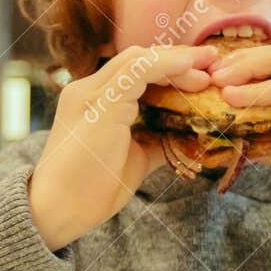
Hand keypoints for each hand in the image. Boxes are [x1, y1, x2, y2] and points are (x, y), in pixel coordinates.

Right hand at [28, 45, 218, 249]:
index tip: (203, 75)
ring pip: (138, 59)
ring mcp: (91, 93)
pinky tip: (190, 67)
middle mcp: (89, 90)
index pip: (136, 72)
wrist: (57, 211)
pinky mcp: (99, 103)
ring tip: (207, 67)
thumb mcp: (134, 159)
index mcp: (95, 101)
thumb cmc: (91, 190)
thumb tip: (187, 136)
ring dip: (176, 60)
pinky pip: (136, 71)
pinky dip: (165, 65)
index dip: (171, 68)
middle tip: (213, 65)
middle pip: (139, 60)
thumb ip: (156, 142)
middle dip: (179, 60)